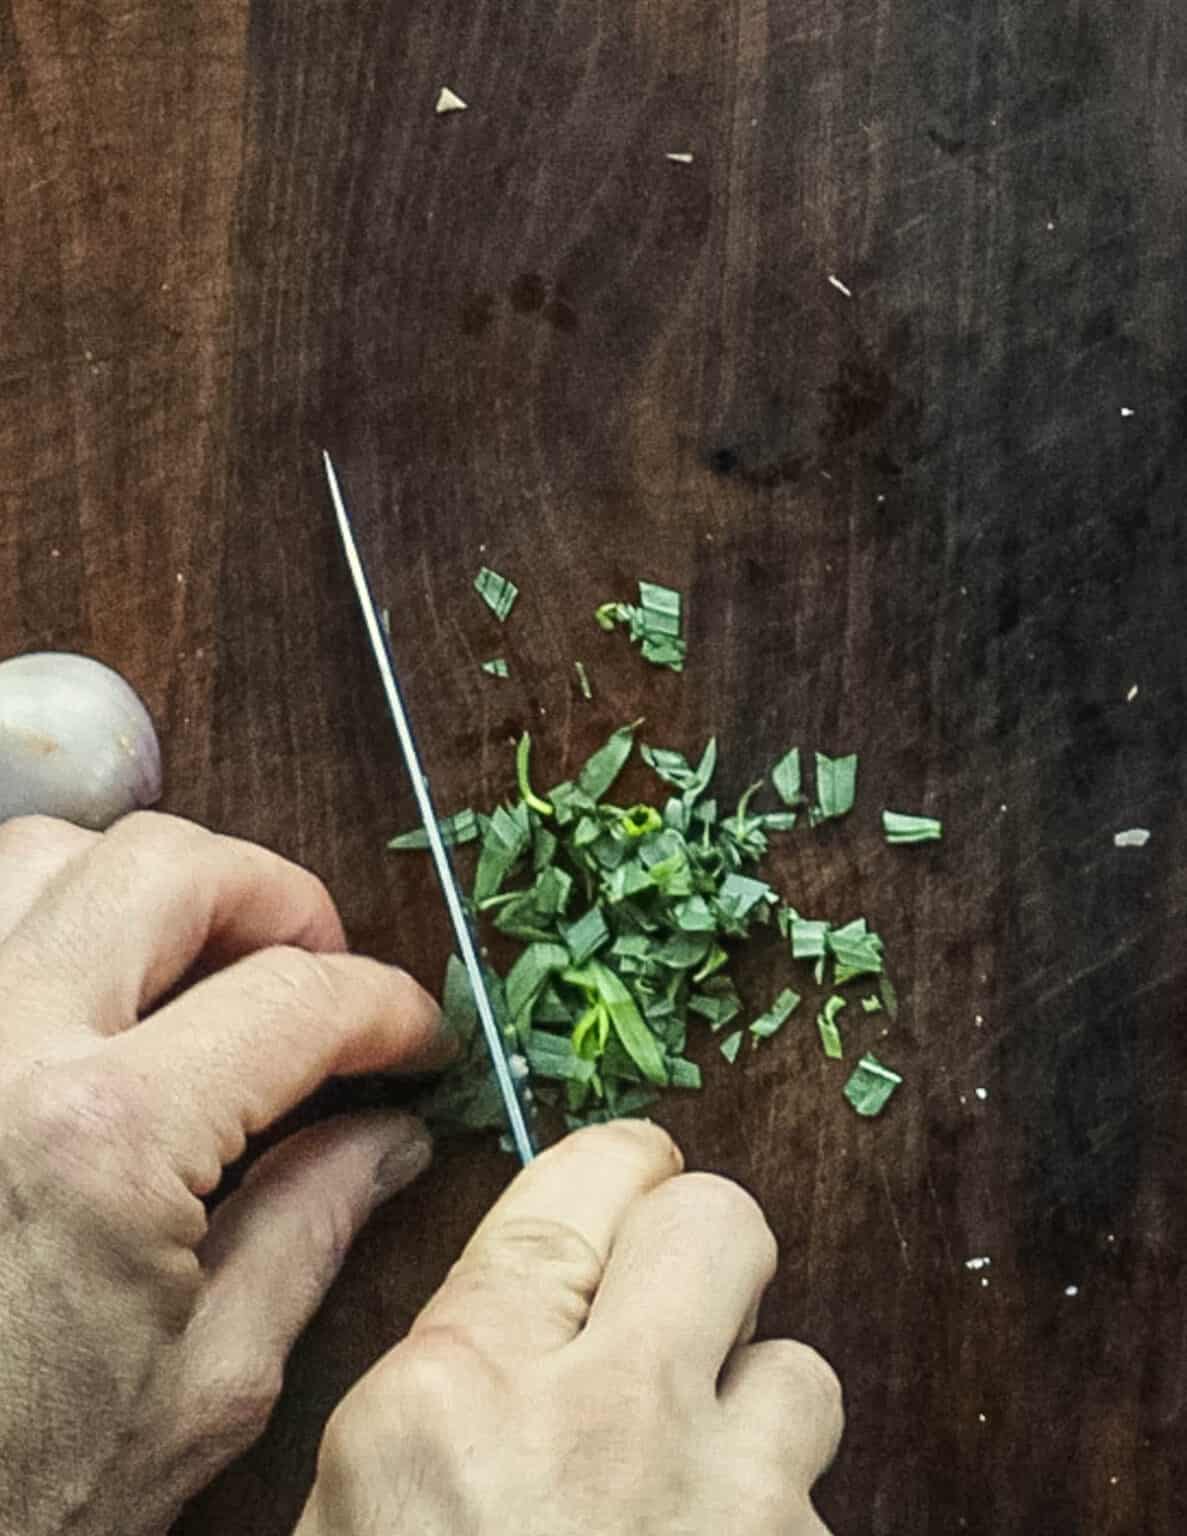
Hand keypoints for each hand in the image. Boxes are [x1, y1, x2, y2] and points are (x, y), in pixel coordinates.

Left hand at [0, 812, 449, 1535]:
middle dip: (280, 898)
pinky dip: (50, 914)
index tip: (416, 1032)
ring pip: (48, 854)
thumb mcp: (208, 1381)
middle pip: (169, 867)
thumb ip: (315, 1224)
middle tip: (319, 969)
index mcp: (102, 1141)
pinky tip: (95, 989)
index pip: (295, 998)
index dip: (387, 1004)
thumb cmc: (19, 1485)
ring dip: (150, 889)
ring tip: (201, 964)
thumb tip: (393, 1131)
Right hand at [296, 1120, 842, 1535]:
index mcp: (456, 1393)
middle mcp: (602, 1423)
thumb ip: (440, 1393)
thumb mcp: (357, 1517)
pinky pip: (820, 1503)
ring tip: (701, 1479)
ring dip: (756, 1411)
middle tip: (674, 1309)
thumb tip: (507, 1315)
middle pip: (713, 1220)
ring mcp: (726, 1505)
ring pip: (799, 1369)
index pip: (575, 1185)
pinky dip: (774, 1521)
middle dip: (700, 1248)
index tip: (630, 1179)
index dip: (618, 1170)